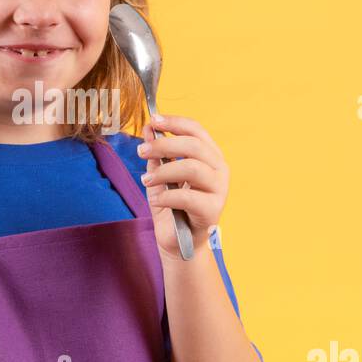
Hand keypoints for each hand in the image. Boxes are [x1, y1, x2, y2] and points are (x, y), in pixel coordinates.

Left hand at [137, 114, 228, 261]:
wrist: (178, 242)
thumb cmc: (172, 205)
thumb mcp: (160, 175)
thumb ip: (156, 153)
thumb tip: (148, 128)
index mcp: (209, 155)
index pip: (196, 130)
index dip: (174, 122)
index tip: (153, 120)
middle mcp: (219, 169)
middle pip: (194, 145)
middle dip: (164, 145)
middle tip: (141, 150)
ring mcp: (219, 190)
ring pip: (192, 168)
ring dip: (163, 171)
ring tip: (145, 179)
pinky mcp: (213, 210)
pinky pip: (187, 196)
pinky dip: (167, 195)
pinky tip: (157, 200)